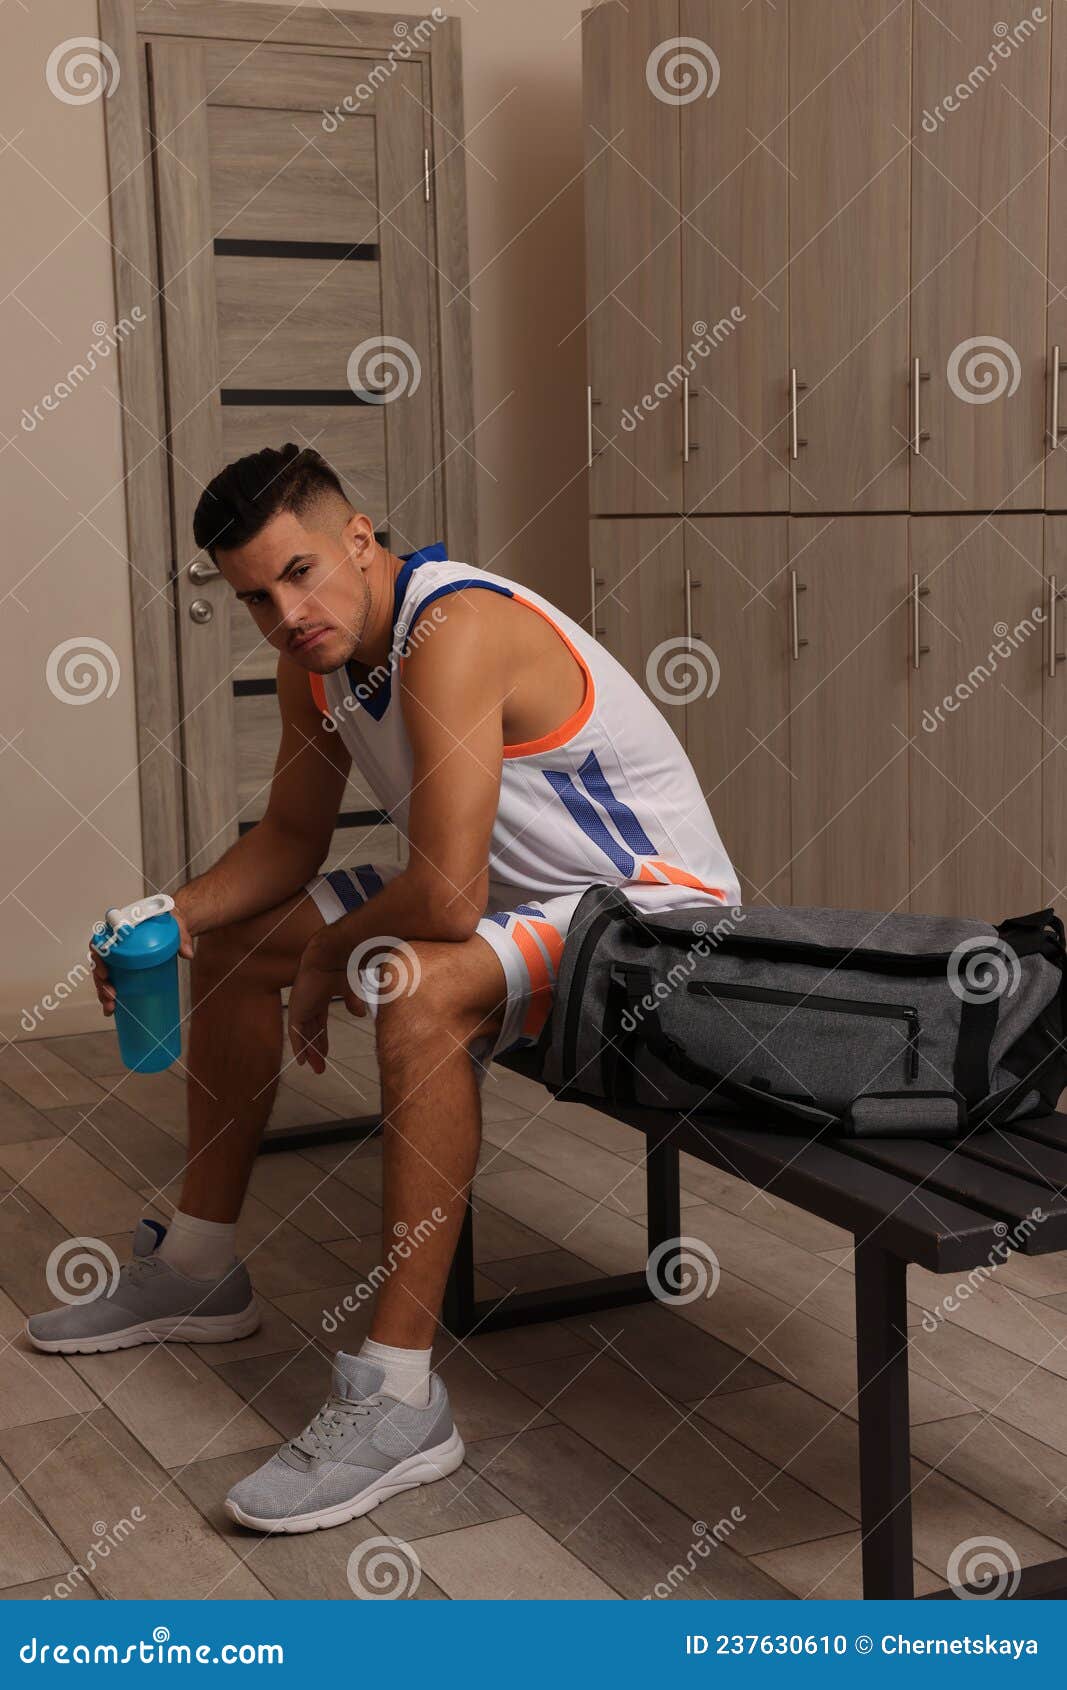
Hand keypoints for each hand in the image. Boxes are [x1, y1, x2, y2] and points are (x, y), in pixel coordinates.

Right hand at [92, 897, 194, 1018]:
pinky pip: (112, 982)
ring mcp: (118, 958)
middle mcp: (115, 944)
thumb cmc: (167, 922)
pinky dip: (110, 997)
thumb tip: (188, 954)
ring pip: (103, 976)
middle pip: (99, 963)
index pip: (100, 941)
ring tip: (111, 1007)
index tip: (105, 971)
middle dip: (101, 982)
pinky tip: (111, 1010)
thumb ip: (182, 937)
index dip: (98, 957)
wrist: (172, 926)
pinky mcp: (124, 969)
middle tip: (111, 995)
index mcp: (121, 929)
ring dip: (103, 993)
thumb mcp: (176, 925)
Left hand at [287, 943, 364, 1074]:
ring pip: (303, 1035)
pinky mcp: (296, 1010)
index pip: (318, 1022)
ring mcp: (300, 1006)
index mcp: (318, 996)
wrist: (331, 957)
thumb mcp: (350, 988)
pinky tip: (303, 1061)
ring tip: (315, 1069)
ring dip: (309, 1052)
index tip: (324, 1052)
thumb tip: (361, 1014)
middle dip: (315, 1049)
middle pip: (310, 1031)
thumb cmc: (341, 966)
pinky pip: (297, 1034)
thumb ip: (353, 1002)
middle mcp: (307, 1002)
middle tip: (320, 1066)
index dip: (321, 1038)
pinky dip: (300, 1047)